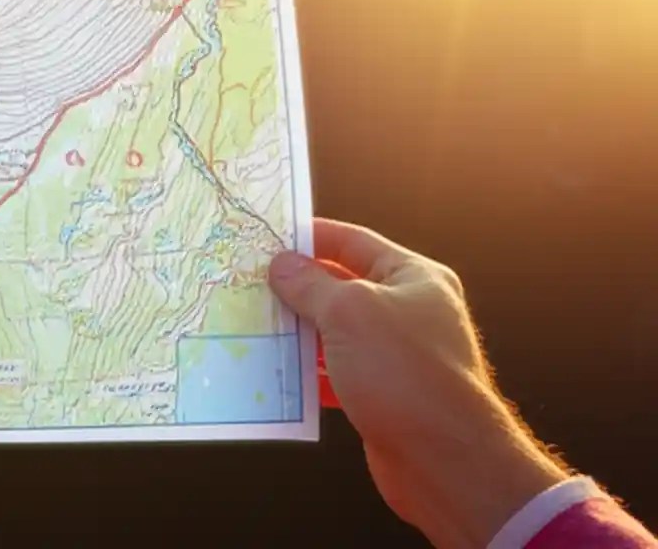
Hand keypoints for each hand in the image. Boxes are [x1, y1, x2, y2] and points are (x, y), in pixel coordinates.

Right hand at [269, 219, 567, 548]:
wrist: (444, 459)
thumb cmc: (406, 372)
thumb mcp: (349, 313)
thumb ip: (311, 285)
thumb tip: (282, 264)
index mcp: (413, 278)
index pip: (355, 242)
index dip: (312, 237)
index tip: (271, 238)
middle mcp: (409, 311)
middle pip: (343, 287)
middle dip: (298, 288)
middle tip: (251, 285)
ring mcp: (397, 354)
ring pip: (336, 333)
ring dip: (299, 332)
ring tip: (256, 326)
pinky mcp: (384, 393)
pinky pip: (338, 372)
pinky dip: (310, 373)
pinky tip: (279, 374)